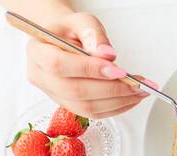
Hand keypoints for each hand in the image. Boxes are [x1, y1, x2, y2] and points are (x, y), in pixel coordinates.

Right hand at [21, 6, 145, 118]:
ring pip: (86, 107)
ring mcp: (53, 95)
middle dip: (112, 90)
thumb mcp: (81, 21)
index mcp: (37, 52)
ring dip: (118, 102)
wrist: (63, 41)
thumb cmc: (70, 31)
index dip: (89, 70)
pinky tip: (131, 99)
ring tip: (140, 92)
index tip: (118, 70)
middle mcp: (40, 76)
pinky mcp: (69, 106)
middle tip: (138, 85)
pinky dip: (116, 108)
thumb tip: (108, 55)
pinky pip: (93, 114)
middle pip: (76, 91)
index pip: (59, 65)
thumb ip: (93, 34)